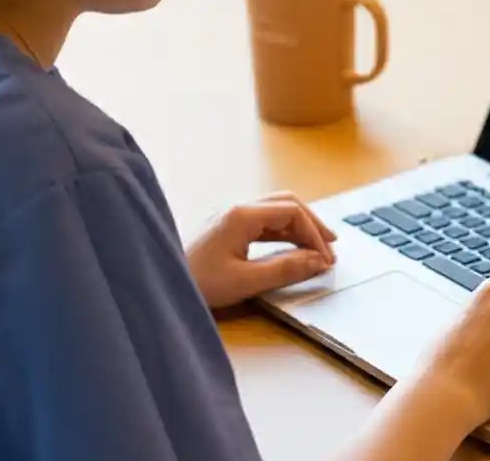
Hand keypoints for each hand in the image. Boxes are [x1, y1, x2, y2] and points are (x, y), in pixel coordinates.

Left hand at [187, 191, 336, 308]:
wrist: (157, 285)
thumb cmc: (196, 284)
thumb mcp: (245, 281)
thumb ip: (285, 269)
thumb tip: (317, 261)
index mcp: (241, 215)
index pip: (292, 212)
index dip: (314, 234)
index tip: (326, 258)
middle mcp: (235, 209)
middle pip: (285, 204)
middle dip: (311, 224)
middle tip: (331, 246)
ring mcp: (228, 217)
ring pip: (274, 211)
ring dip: (298, 227)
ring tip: (317, 248)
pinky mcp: (223, 229)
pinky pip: (261, 223)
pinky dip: (282, 233)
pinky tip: (291, 248)